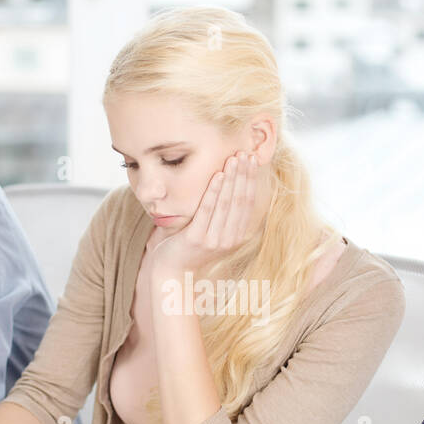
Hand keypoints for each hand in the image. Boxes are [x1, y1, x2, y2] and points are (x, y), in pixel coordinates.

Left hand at [152, 151, 258, 273]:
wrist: (171, 271)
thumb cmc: (189, 247)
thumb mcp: (211, 231)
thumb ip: (222, 214)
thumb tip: (230, 184)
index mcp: (236, 235)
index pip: (248, 202)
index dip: (251, 180)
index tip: (252, 159)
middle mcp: (229, 238)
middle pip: (240, 200)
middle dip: (244, 174)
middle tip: (246, 152)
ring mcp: (214, 240)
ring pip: (227, 203)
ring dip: (231, 178)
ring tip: (234, 158)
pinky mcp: (197, 239)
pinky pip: (207, 210)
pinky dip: (214, 191)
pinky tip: (217, 175)